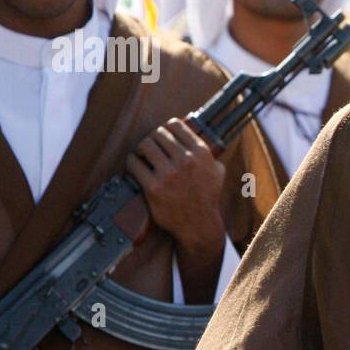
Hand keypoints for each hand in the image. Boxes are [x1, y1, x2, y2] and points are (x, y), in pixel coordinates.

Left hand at [127, 118, 225, 301]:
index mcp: (201, 153)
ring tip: (142, 155)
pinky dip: (132, 162)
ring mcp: (169, 174)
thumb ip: (208, 152)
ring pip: (145, 145)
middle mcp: (186, 161)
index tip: (163, 135)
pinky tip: (135, 167)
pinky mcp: (153, 187)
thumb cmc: (207, 196)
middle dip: (152, 138)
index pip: (176, 125)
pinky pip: (134, 164)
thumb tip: (195, 133)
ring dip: (141, 148)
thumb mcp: (217, 171)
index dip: (166, 128)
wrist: (199, 224)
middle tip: (150, 147)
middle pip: (158, 133)